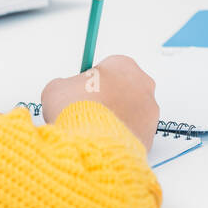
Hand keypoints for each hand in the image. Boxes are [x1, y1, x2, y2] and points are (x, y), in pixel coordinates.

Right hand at [41, 54, 159, 151]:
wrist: (91, 141)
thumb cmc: (77, 110)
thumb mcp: (56, 89)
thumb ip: (65, 86)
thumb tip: (64, 94)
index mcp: (122, 64)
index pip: (108, 69)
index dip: (92, 82)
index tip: (83, 93)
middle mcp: (142, 84)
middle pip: (124, 88)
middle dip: (109, 99)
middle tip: (88, 112)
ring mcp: (150, 110)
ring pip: (132, 112)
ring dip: (117, 118)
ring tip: (96, 130)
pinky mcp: (151, 134)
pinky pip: (135, 133)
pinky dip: (122, 137)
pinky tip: (105, 142)